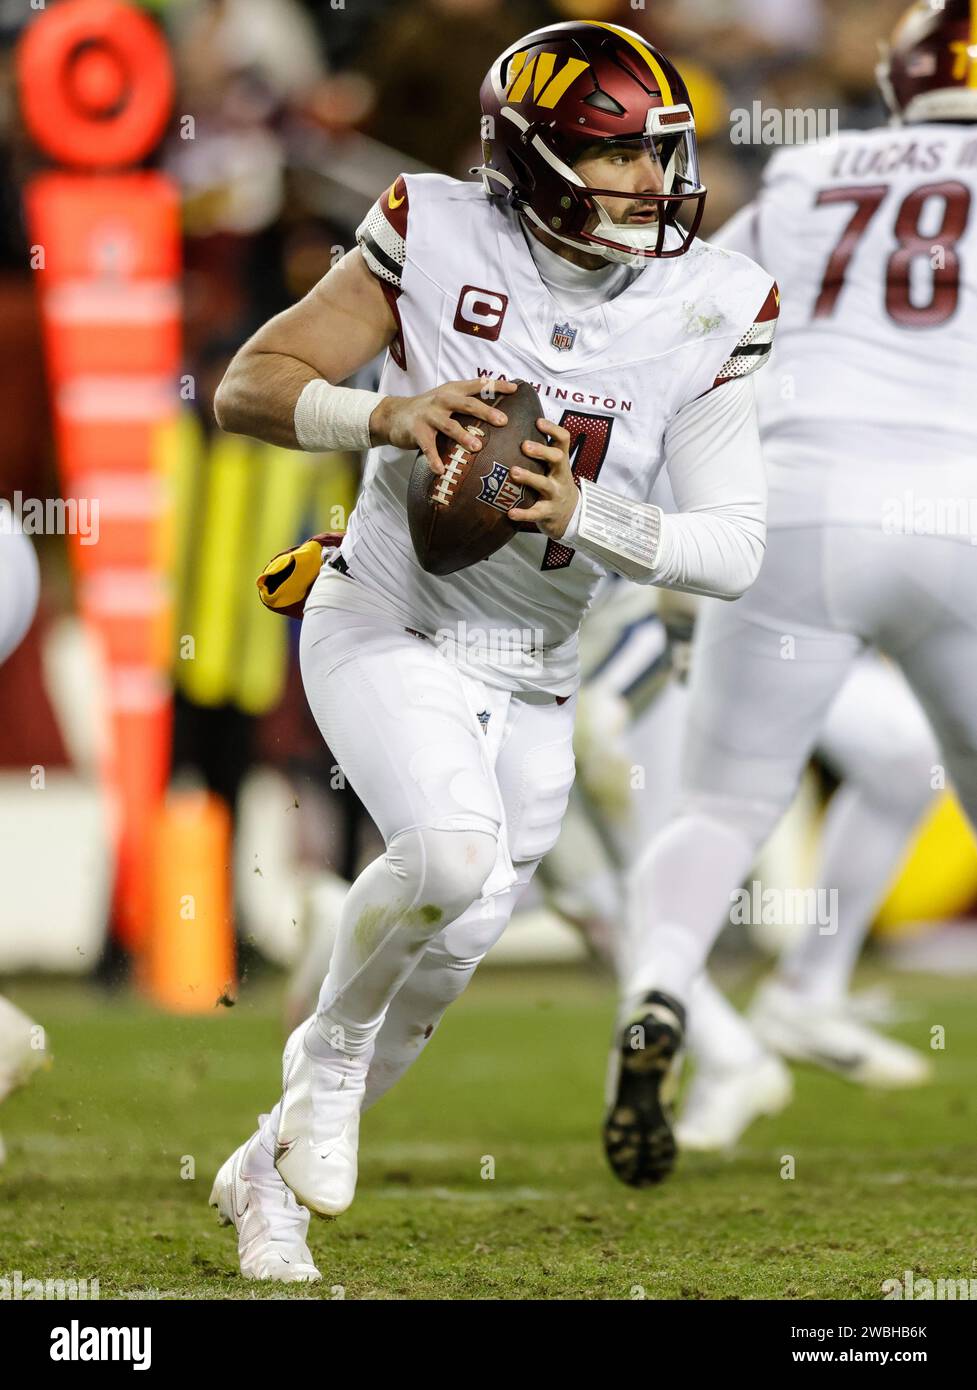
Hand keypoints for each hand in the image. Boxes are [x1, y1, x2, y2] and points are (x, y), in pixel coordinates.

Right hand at [368, 377, 517, 475]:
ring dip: (463, 436)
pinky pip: (428, 447)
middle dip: (486, 411)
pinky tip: (441, 470)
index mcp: (452, 391)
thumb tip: (498, 413)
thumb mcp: (446, 399)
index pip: (478, 385)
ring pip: (449, 425)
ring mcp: (428, 415)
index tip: (515, 389)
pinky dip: (434, 459)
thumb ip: (467, 403)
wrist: (393, 415)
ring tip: (477, 447)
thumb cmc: (428, 410)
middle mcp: (442, 400)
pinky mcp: (416, 431)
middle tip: (503, 421)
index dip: (496, 385)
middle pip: (467, 404)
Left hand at [507, 418, 577, 538]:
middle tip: (524, 445)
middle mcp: (560, 476)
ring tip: (513, 472)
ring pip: (545, 484)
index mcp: (560, 462)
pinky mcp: (548, 513)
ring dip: (530, 477)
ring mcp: (555, 495)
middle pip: (557, 458)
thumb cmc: (554, 483)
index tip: (538, 421)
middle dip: (542, 451)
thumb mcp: (553, 466)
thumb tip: (513, 426)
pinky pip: (536, 513)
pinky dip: (523, 513)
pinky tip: (510, 512)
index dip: (553, 429)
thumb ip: (540, 451)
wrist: (570, 515)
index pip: (563, 440)